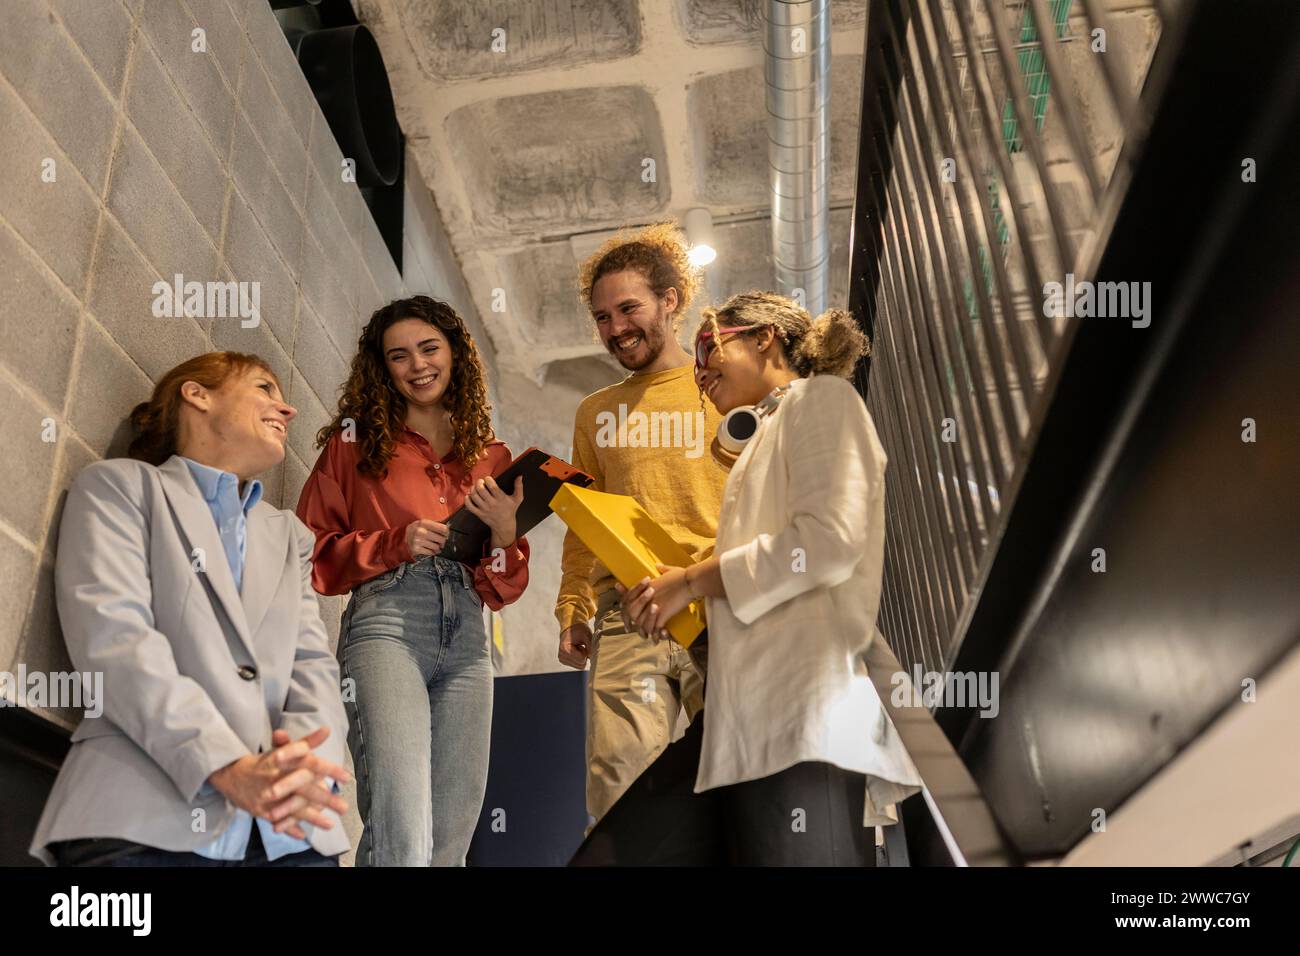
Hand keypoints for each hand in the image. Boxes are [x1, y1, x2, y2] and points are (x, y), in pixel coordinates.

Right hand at [208, 727, 350, 838]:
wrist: (230, 773)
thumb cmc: (265, 761)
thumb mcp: (285, 749)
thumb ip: (307, 742)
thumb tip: (327, 730)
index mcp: (285, 760)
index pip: (309, 763)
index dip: (328, 769)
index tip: (347, 778)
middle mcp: (277, 777)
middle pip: (304, 788)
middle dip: (325, 798)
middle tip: (345, 807)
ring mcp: (268, 795)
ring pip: (292, 807)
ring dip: (312, 817)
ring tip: (330, 824)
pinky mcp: (260, 809)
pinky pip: (277, 820)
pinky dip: (288, 828)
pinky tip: (302, 834)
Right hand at [405, 518, 448, 557]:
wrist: (402, 537)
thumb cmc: (416, 529)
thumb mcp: (424, 523)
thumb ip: (435, 524)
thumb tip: (448, 529)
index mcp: (423, 522)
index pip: (443, 528)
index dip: (446, 533)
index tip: (446, 535)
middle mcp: (420, 531)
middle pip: (441, 539)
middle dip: (442, 542)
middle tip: (441, 542)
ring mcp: (417, 541)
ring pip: (436, 547)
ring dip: (438, 548)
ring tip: (436, 546)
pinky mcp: (416, 549)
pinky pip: (431, 552)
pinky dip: (432, 552)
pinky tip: (431, 550)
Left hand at [463, 476, 525, 546]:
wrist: (504, 525)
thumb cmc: (510, 510)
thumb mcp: (518, 499)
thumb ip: (519, 487)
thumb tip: (520, 476)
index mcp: (501, 498)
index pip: (492, 486)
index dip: (488, 479)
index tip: (488, 478)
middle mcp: (492, 503)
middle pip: (481, 490)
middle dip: (479, 483)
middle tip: (480, 481)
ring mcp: (484, 509)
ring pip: (474, 496)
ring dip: (473, 489)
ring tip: (475, 487)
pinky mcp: (479, 513)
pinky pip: (469, 506)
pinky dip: (467, 499)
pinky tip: (469, 495)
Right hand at [558, 623, 593, 669]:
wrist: (570, 629)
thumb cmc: (578, 630)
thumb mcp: (586, 635)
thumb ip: (591, 646)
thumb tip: (593, 657)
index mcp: (565, 649)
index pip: (582, 659)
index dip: (586, 652)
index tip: (582, 645)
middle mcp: (562, 656)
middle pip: (581, 665)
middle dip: (584, 656)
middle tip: (581, 646)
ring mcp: (562, 660)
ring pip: (580, 666)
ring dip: (582, 657)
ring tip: (578, 648)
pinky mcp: (564, 661)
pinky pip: (577, 665)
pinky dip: (579, 659)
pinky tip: (576, 651)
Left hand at [616, 564, 692, 643]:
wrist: (691, 581)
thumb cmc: (683, 575)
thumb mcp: (669, 570)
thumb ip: (662, 569)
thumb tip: (658, 566)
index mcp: (646, 587)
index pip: (629, 598)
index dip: (625, 608)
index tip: (627, 614)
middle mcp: (647, 597)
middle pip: (632, 613)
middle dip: (632, 623)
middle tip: (633, 629)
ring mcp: (654, 605)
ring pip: (642, 623)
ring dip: (644, 631)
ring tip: (647, 636)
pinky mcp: (663, 613)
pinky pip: (655, 627)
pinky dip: (655, 635)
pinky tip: (656, 640)